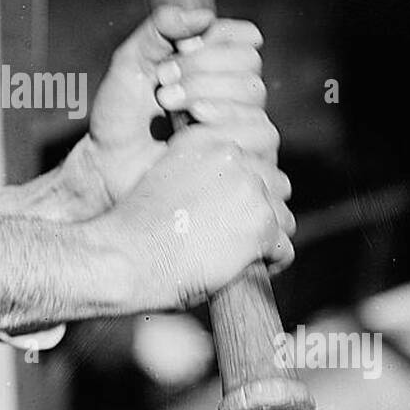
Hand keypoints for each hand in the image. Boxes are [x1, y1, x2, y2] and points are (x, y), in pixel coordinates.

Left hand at [86, 7, 278, 201]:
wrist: (109, 165)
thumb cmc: (119, 117)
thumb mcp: (130, 60)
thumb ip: (160, 28)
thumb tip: (203, 16)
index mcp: (214, 65)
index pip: (244, 38)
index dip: (216, 39)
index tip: (179, 50)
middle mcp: (234, 92)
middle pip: (249, 63)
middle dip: (202, 68)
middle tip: (163, 85)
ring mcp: (242, 125)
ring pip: (254, 95)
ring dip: (206, 95)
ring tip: (169, 107)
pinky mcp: (245, 158)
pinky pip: (258, 133)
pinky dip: (218, 127)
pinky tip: (187, 135)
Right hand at [97, 126, 294, 311]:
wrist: (125, 257)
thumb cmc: (137, 228)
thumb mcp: (165, 175)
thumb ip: (202, 169)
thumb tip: (229, 188)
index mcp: (206, 139)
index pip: (258, 142)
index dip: (254, 173)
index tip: (240, 197)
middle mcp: (232, 156)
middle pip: (275, 182)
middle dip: (261, 208)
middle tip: (236, 233)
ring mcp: (250, 189)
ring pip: (282, 216)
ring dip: (267, 237)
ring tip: (240, 255)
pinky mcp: (260, 225)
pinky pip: (285, 249)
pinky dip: (271, 264)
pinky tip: (247, 270)